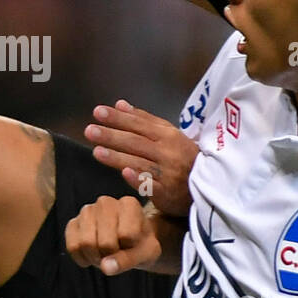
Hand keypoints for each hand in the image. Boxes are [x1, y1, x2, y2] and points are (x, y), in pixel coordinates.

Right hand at [65, 196, 161, 275]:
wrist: (128, 240)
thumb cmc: (140, 244)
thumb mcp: (145, 254)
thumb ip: (128, 260)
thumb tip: (105, 267)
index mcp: (129, 204)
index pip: (126, 236)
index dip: (130, 249)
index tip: (133, 245)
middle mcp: (106, 203)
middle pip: (105, 243)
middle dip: (111, 256)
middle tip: (117, 253)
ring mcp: (87, 211)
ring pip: (86, 243)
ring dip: (95, 257)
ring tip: (105, 253)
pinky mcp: (73, 223)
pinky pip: (72, 247)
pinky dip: (82, 258)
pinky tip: (92, 256)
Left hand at [85, 100, 198, 217]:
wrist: (207, 185)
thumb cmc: (184, 157)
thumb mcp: (169, 134)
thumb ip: (144, 119)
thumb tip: (120, 104)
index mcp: (167, 135)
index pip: (139, 124)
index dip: (118, 118)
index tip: (98, 112)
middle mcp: (167, 152)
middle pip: (136, 142)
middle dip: (112, 135)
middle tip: (90, 130)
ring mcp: (167, 173)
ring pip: (140, 162)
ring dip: (118, 157)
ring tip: (97, 151)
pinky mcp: (167, 193)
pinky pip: (152, 185)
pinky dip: (139, 179)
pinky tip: (125, 173)